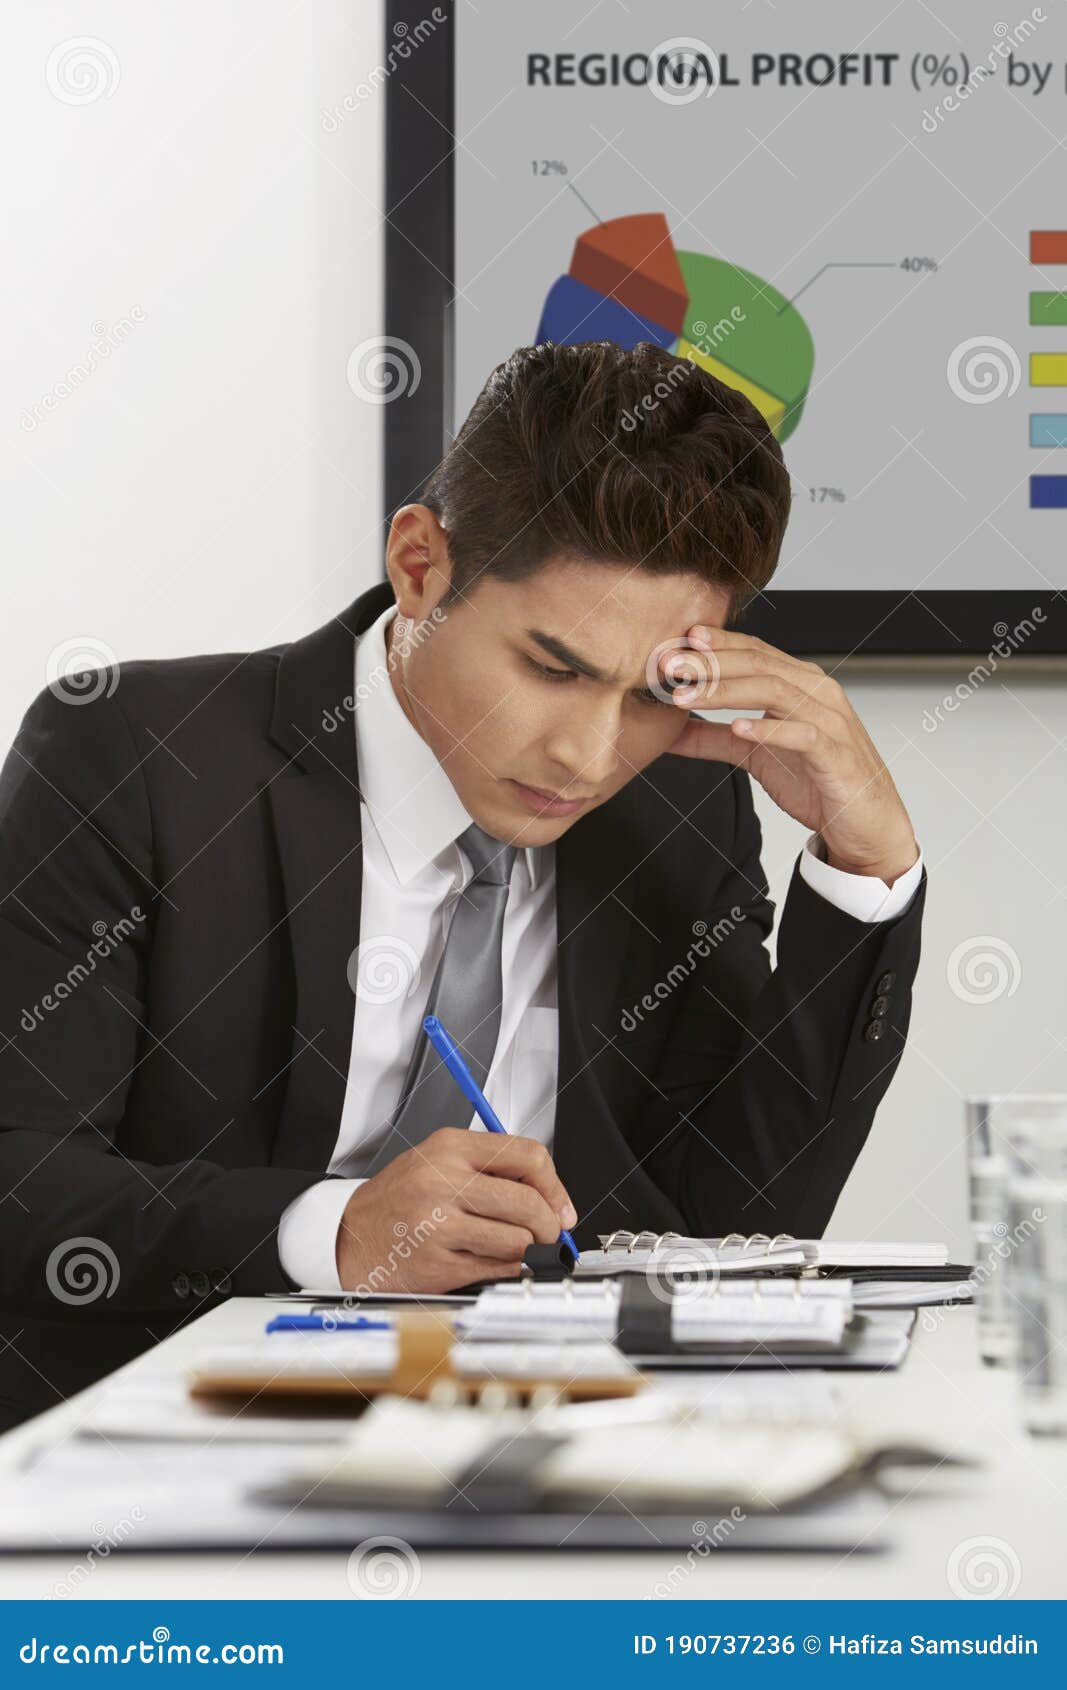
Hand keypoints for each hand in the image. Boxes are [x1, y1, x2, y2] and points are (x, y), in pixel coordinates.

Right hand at [335, 1128, 577, 1293]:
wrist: (348, 1235)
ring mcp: (439, 1225)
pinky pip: (497, 1268)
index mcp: (449, 1147)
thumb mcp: (438, 1161)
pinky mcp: (437, 1264)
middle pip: (529, 1202)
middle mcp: (443, 1181)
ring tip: (515, 1246)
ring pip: (518, 1240)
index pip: (527, 1156)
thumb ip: (490, 1168)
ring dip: (528, 1250)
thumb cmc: (398, 1199)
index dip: (555, 1185)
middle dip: (550, 1225)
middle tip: (550, 1233)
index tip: (561, 1206)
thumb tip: (551, 1195)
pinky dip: (507, 1268)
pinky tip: (493, 1260)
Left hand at [663, 625, 918, 884]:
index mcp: (799, 685)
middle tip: (670, 665)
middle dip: (711, 662)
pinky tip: (738, 728)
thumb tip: (667, 731)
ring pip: (776, 691)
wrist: (865, 824)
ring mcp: (830, 720)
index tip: (675, 643)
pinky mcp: (836, 754)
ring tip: (688, 696)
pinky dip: (769, 729)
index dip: (715, 645)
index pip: (753, 652)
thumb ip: (712, 739)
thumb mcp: (752, 756)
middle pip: (760, 664)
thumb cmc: (817, 781)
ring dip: (727, 690)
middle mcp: (816, 693)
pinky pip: (802, 734)